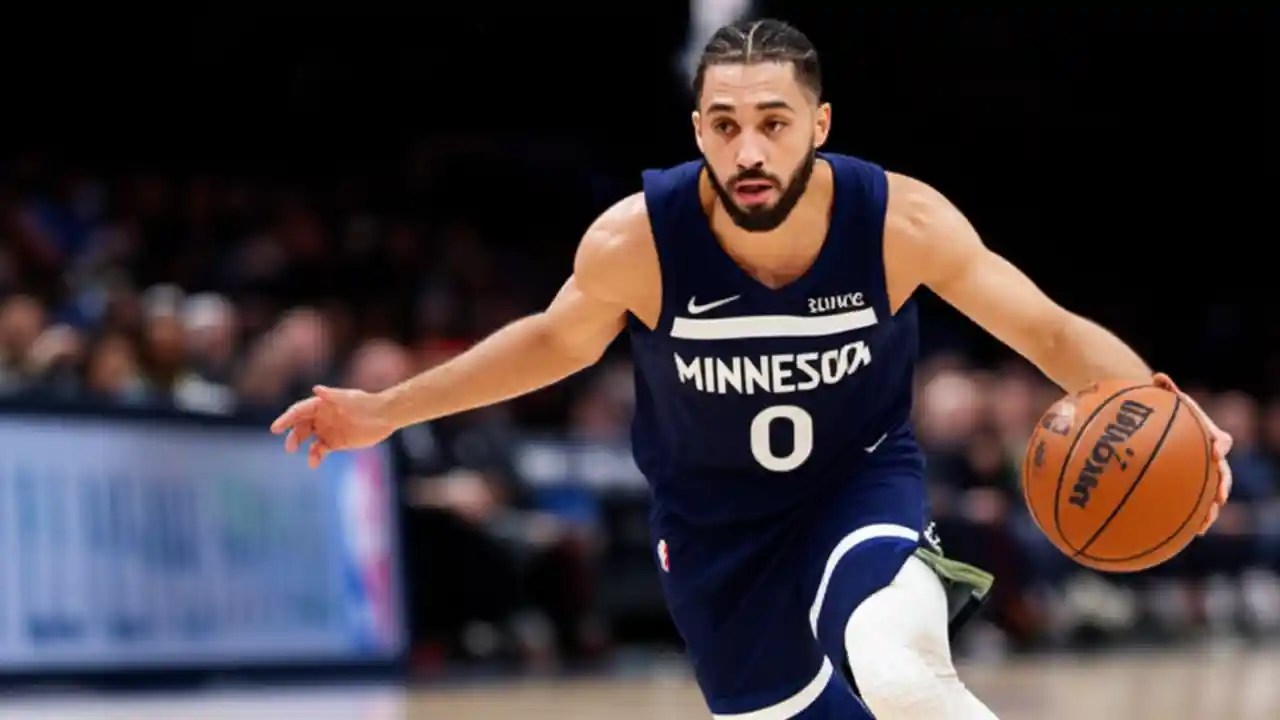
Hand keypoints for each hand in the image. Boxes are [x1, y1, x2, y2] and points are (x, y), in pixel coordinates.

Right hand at [270, 385, 397, 467]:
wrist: (384, 415)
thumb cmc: (366, 403)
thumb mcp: (349, 398)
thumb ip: (332, 395)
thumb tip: (316, 389)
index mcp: (320, 404)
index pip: (298, 411)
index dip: (286, 419)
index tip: (276, 428)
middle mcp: (321, 417)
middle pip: (300, 427)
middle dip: (293, 436)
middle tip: (290, 447)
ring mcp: (327, 430)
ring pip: (308, 440)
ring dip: (304, 448)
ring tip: (310, 460)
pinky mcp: (336, 442)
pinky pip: (320, 450)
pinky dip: (315, 456)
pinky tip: (314, 463)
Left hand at [1152, 372, 1232, 534]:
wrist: (1162, 423)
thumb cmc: (1164, 411)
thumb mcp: (1164, 399)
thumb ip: (1164, 389)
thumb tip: (1159, 377)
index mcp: (1208, 434)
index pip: (1221, 440)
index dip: (1220, 444)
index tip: (1216, 450)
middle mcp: (1210, 457)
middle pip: (1222, 473)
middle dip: (1222, 485)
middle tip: (1220, 497)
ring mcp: (1202, 474)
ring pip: (1211, 495)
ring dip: (1210, 511)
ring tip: (1203, 526)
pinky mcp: (1189, 487)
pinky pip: (1192, 506)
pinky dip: (1191, 519)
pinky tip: (1184, 534)